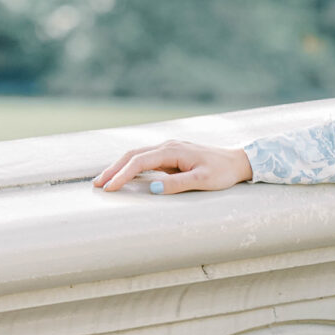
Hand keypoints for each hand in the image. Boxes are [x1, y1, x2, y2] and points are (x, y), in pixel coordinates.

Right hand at [92, 139, 252, 194]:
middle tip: (97, 185)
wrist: (237, 161)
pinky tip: (123, 176)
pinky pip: (146, 159)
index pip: (140, 161)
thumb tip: (153, 187)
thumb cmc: (222, 172)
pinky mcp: (171, 155)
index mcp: (173, 150)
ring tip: (104, 181)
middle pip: (133, 155)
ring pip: (137, 155)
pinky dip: (130, 166)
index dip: (122, 175)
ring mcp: (169, 149)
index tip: (110, 188)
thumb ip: (177, 183)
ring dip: (119, 167)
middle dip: (113, 169)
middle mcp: (168, 146)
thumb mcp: (202, 180)